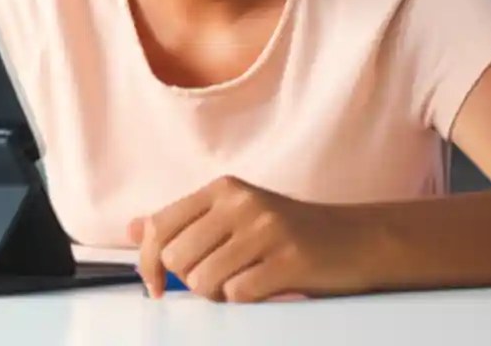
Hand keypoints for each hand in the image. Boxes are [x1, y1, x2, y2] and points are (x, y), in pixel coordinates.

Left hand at [129, 176, 377, 302]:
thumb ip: (185, 222)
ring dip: (217, 295)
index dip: (147, 263)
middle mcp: (241, 202)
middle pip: (177, 259)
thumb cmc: (290, 233)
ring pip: (203, 280)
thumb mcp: (235, 215)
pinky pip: (238, 295)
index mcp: (222, 189)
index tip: (154, 286)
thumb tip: (133, 229)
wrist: (358, 240)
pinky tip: (264, 289)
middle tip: (220, 282)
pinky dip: (245, 301)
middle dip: (191, 282)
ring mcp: (266, 229)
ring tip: (243, 285)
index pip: (159, 226)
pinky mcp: (289, 259)